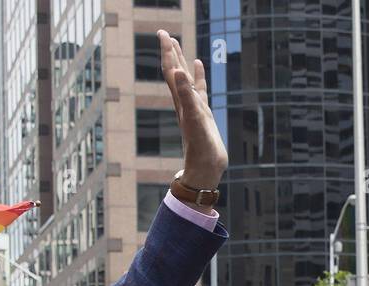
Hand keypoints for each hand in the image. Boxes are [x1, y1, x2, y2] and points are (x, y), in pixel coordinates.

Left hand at [160, 31, 226, 189]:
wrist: (204, 169)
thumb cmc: (199, 147)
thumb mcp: (193, 118)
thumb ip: (185, 94)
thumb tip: (176, 71)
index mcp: (180, 100)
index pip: (171, 71)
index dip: (167, 52)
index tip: (163, 33)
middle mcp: (184, 101)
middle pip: (174, 72)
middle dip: (170, 52)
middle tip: (164, 33)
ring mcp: (193, 107)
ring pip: (185, 78)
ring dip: (181, 61)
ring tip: (178, 43)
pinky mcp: (202, 113)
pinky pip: (198, 89)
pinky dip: (197, 75)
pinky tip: (198, 64)